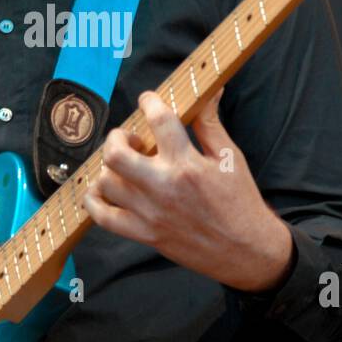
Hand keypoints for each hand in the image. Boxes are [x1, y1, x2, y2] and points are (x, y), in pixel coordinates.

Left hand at [82, 90, 294, 292]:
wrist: (246, 250)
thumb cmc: (240, 202)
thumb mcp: (230, 157)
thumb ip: (210, 123)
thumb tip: (211, 91)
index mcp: (187, 164)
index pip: (159, 120)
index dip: (149, 102)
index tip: (148, 100)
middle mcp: (164, 187)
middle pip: (116, 154)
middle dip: (117, 137)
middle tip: (131, 138)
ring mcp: (150, 213)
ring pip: (106, 182)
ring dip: (109, 168)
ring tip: (124, 165)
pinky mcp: (144, 234)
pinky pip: (103, 217)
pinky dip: (95, 201)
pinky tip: (105, 190)